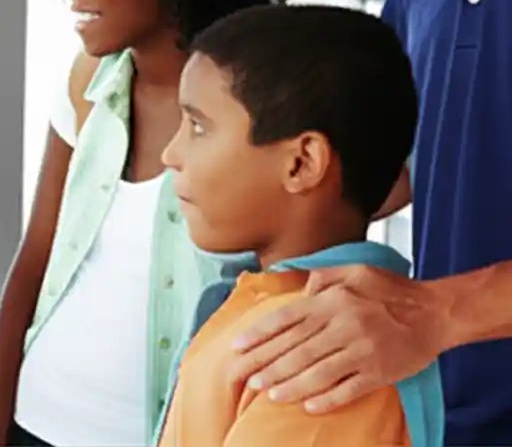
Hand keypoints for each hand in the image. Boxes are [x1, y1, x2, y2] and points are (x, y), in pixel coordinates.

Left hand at [229, 265, 450, 413]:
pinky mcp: (380, 371)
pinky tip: (308, 405)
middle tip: (249, 377)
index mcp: (333, 300)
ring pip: (317, 372)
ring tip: (270, 394)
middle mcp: (344, 324)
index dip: (259, 335)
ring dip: (290, 385)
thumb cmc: (392, 291)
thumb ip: (323, 277)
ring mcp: (362, 350)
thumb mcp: (356, 270)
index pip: (286, 319)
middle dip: (268, 366)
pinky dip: (327, 398)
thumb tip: (297, 289)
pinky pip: (348, 389)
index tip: (238, 346)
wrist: (437, 312)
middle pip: (296, 349)